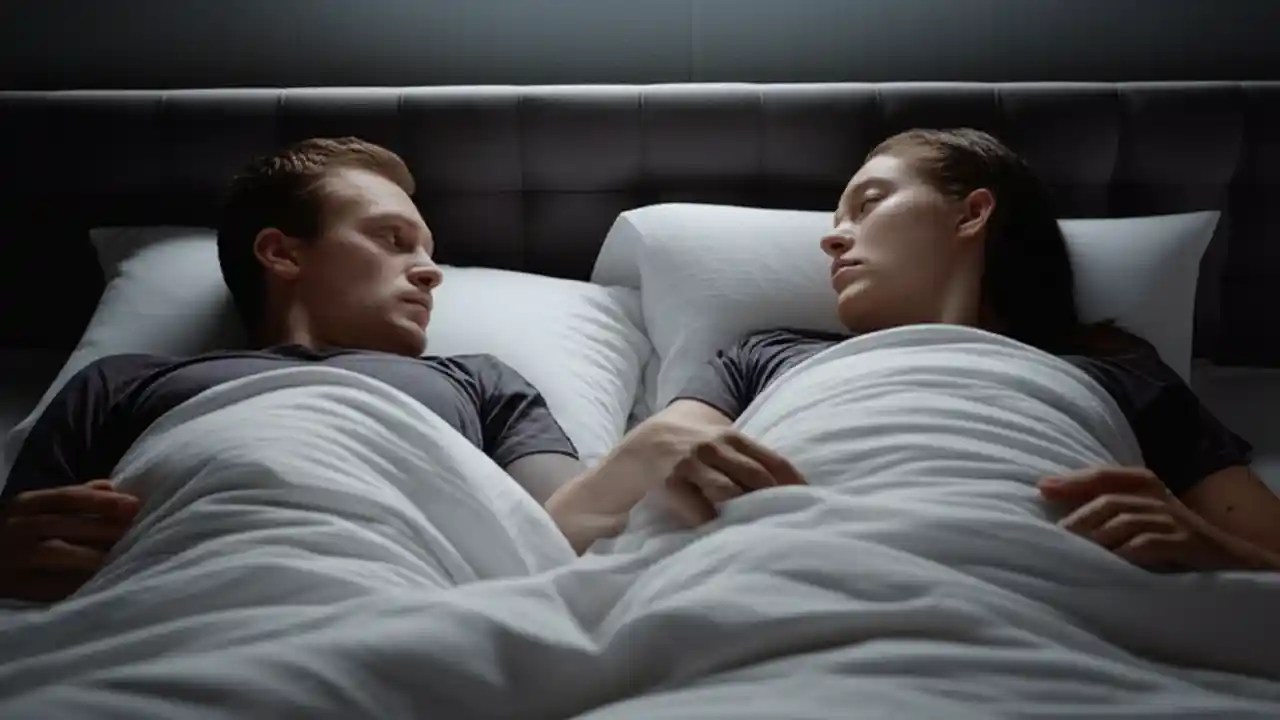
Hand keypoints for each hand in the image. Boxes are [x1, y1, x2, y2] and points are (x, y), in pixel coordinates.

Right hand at [0, 480, 139, 601]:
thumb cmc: (20, 531)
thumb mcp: (38, 508)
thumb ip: (73, 497)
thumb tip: (112, 487)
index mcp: (27, 504)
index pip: (67, 497)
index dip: (102, 501)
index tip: (133, 504)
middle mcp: (19, 527)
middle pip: (65, 524)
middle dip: (103, 527)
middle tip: (133, 530)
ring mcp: (14, 557)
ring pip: (56, 552)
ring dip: (92, 553)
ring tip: (119, 554)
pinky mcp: (16, 586)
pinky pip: (49, 583)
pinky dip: (76, 580)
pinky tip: (99, 579)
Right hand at [662, 429, 804, 527]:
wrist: (639, 446)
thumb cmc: (688, 452)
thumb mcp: (717, 447)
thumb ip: (744, 462)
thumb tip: (788, 490)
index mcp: (732, 438)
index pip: (775, 463)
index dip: (796, 486)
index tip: (814, 506)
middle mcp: (715, 447)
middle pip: (757, 478)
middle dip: (775, 503)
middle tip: (792, 527)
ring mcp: (692, 463)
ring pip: (731, 493)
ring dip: (747, 515)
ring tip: (763, 538)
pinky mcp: (671, 483)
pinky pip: (700, 510)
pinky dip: (714, 525)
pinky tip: (723, 539)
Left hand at [1038, 467, 1251, 571]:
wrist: (1225, 558)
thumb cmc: (1172, 537)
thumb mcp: (1140, 516)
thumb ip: (1109, 508)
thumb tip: (1060, 510)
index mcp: (1144, 483)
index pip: (1103, 475)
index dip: (1071, 481)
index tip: (1042, 488)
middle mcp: (1157, 496)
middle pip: (1108, 500)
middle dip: (1079, 517)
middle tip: (1056, 535)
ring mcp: (1172, 518)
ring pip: (1123, 522)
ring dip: (1097, 538)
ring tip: (1075, 552)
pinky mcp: (1184, 542)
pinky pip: (1146, 544)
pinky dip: (1123, 553)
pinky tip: (1108, 562)